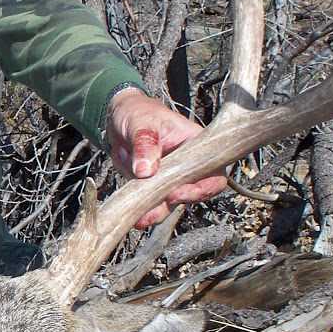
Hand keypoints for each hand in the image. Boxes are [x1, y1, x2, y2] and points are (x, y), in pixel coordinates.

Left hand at [105, 88, 225, 226]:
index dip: (204, 187)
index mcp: (196, 145)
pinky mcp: (154, 186)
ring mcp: (171, 177)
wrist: (118, 120)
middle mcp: (188, 164)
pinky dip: (145, 212)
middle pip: (196, 192)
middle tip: (162, 203)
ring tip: (143, 218)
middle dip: (180, 202)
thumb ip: (145, 142)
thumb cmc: (137, 113)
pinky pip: (154, 204)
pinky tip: (136, 218)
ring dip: (160, 213)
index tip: (178, 192)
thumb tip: (146, 171)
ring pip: (172, 202)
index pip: (214, 172)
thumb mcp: (141, 122)